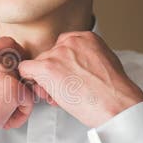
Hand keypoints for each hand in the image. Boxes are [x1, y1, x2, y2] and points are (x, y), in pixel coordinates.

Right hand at [0, 36, 36, 142]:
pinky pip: (29, 99)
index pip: (7, 43)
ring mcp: (3, 73)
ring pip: (26, 82)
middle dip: (21, 80)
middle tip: (12, 98)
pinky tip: (6, 122)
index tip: (16, 71)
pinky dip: (21, 114)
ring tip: (4, 114)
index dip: (17, 56)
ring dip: (20, 100)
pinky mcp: (13, 90)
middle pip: (21, 62)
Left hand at [17, 31, 142, 128]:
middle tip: (63, 90)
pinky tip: (42, 92)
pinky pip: (25, 69)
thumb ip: (87, 58)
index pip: (62, 45)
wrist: (116, 104)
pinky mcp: (46, 67)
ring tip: (59, 97)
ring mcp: (57, 54)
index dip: (61, 63)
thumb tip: (75, 67)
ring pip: (37, 65)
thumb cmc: (114, 92)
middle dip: (52, 74)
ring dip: (44, 82)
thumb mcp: (106, 63)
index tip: (66, 75)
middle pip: (49, 55)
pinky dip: (30, 82)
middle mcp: (70, 42)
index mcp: (87, 37)